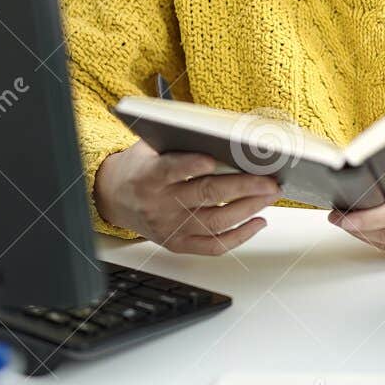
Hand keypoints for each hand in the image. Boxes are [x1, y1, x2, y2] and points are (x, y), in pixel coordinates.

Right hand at [94, 142, 280, 254]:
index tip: (212, 158)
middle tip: (270, 180)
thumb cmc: (141, 168)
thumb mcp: (151, 147)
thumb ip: (180, 143)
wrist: (114, 198)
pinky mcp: (178, 244)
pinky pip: (214, 246)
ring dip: (249, 208)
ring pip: (216, 221)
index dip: (191, 165)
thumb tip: (224, 137)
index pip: (172, 169)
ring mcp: (170, 227)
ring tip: (271, 195)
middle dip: (244, 186)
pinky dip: (240, 236)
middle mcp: (160, 204)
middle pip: (206, 195)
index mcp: (149, 175)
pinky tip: (258, 221)